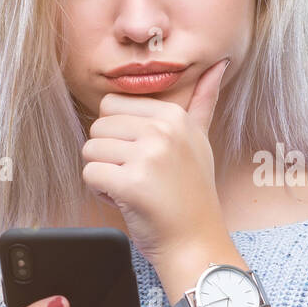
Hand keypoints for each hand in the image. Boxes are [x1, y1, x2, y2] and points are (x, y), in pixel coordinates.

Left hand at [80, 57, 229, 266]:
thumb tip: (218, 64)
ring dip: (104, 173)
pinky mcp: (131, 183)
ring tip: (132, 188)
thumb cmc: (192, 194)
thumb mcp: (201, 141)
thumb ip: (203, 103)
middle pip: (98, 125)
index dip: (121, 135)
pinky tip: (126, 201)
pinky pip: (89, 174)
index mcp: (174, 116)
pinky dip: (101, 193)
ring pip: (90, 150)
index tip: (145, 156)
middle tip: (137, 174)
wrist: (196, 242)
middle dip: (109, 153)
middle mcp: (163, 131)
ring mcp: (147, 156)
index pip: (114, 105)